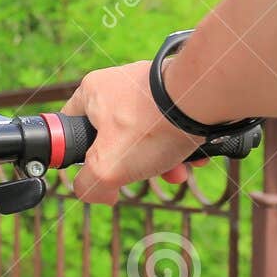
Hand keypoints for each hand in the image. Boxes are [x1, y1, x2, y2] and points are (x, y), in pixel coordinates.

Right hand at [61, 61, 204, 203]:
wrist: (206, 98)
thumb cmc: (150, 127)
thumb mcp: (105, 168)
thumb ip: (88, 185)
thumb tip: (98, 193)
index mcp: (91, 93)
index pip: (71, 127)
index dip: (80, 154)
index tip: (97, 170)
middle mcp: (118, 84)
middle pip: (115, 136)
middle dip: (133, 165)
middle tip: (145, 176)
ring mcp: (150, 85)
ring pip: (148, 133)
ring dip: (161, 159)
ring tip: (178, 171)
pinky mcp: (179, 89)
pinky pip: (173, 123)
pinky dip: (181, 143)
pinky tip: (193, 156)